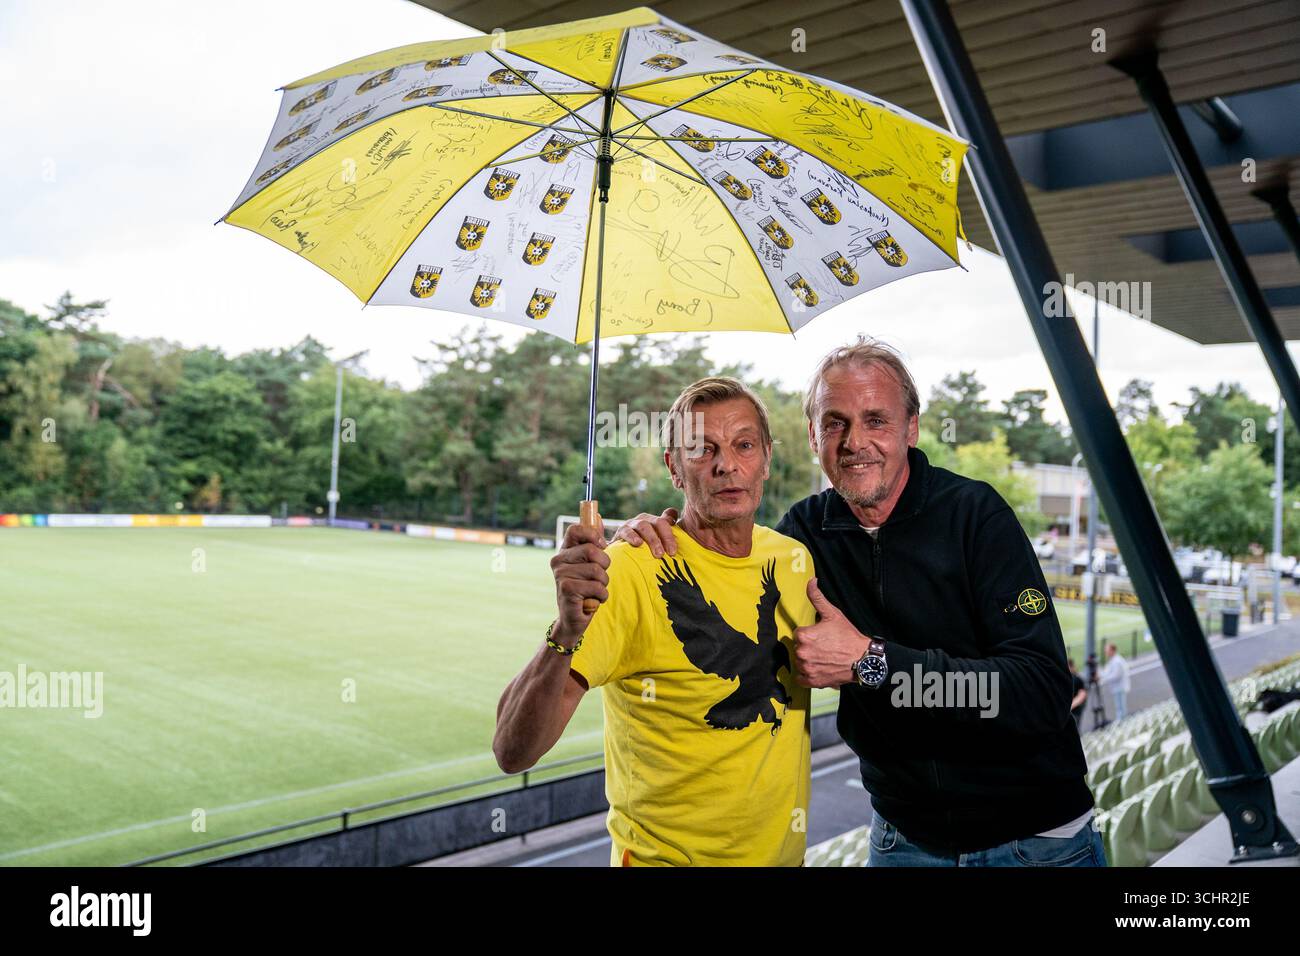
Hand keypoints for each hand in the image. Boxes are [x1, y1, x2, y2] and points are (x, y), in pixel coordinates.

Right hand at [549, 521, 610, 643]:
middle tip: (600, 577)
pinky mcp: (566, 589)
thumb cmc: (585, 589)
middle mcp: (558, 560)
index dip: (593, 535)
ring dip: (604, 584)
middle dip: (605, 565)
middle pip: (592, 550)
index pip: (576, 529)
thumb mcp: (590, 563)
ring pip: (597, 571)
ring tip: (595, 590)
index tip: (601, 547)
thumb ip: (594, 542)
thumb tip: (599, 518)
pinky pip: (597, 587)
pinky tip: (592, 600)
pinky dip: (601, 596)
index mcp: (564, 551)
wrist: (573, 619)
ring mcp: (560, 574)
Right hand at [613, 508, 678, 557]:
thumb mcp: (657, 540)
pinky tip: (638, 543)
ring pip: (644, 526)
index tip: (674, 550)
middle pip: (658, 522)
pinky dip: (632, 536)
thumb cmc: (643, 548)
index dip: (672, 534)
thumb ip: (667, 530)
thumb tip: (675, 514)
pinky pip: (627, 531)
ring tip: (658, 554)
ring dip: (652, 539)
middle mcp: (644, 519)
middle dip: (666, 537)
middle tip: (671, 553)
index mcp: (655, 521)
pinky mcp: (621, 531)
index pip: (667, 521)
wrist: (622, 553)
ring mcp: (632, 524)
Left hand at [793, 578, 871, 687]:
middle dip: (809, 647)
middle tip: (824, 647)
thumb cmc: (848, 637)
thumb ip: (817, 597)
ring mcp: (806, 668)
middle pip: (798, 648)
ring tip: (824, 657)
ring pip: (800, 662)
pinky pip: (801, 678)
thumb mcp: (832, 614)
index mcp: (804, 636)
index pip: (799, 634)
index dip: (810, 634)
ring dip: (808, 660)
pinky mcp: (812, 681)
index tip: (821, 636)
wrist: (862, 659)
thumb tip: (811, 581)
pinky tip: (819, 668)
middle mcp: (802, 653)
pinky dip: (807, 675)